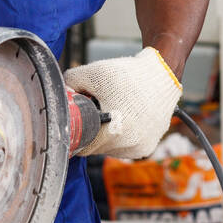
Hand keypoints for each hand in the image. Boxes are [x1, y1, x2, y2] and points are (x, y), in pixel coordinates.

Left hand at [65, 47, 182, 159]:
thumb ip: (70, 83)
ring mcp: (140, 148)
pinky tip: (123, 119)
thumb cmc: (128, 74)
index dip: (77, 134)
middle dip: (92, 132)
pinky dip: (121, 137)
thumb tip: (60, 93)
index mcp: (113, 132)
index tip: (76, 124)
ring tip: (112, 114)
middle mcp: (128, 145)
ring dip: (107, 137)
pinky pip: (126, 147)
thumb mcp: (93, 72)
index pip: (83, 146)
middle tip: (94, 113)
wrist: (162, 75)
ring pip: (111, 149)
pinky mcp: (149, 147)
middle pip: (96, 148)